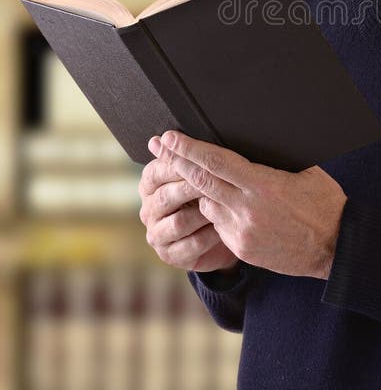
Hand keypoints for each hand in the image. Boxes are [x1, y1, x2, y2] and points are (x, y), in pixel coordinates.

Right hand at [139, 148, 239, 272]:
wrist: (217, 232)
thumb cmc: (209, 192)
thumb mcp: (201, 171)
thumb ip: (191, 156)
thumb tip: (168, 135)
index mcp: (150, 183)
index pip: (157, 171)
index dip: (178, 163)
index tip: (200, 158)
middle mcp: (148, 208)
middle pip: (167, 196)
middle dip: (192, 187)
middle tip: (218, 181)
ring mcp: (157, 233)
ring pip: (179, 221)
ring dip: (204, 212)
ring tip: (224, 205)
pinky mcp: (170, 254)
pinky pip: (190, 245)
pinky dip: (209, 235)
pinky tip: (223, 227)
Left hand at [149, 130, 347, 279]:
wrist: (336, 247)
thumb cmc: (324, 204)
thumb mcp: (306, 171)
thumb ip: (276, 159)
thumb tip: (256, 141)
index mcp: (264, 185)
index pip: (216, 162)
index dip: (189, 148)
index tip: (170, 137)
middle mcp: (248, 208)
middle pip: (200, 181)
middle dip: (176, 161)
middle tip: (158, 146)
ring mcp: (242, 231)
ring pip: (206, 203)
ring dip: (199, 188)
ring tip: (193, 174)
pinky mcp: (242, 248)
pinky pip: (219, 224)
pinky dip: (217, 210)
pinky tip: (224, 203)